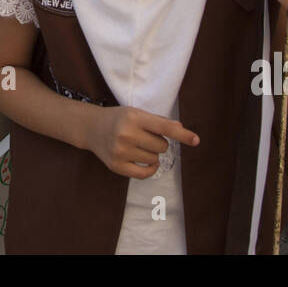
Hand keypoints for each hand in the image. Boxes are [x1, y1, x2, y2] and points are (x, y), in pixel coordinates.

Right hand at [83, 105, 198, 179]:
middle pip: (162, 146)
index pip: (164, 127)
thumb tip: (180, 128)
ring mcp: (120, 151)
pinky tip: (145, 162)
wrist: (91, 127)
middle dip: (158, 143)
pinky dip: (150, 169)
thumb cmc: (119, 119)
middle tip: (144, 137)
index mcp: (134, 117)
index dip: (182, 134)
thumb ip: (158, 121)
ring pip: (154, 160)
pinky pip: (144, 174)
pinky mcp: (116, 166)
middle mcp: (126, 134)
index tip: (196, 140)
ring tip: (138, 146)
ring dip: (152, 155)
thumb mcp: (136, 113)